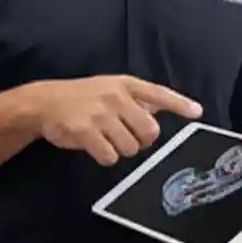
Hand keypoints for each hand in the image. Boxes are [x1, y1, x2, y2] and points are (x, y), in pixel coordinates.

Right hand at [28, 75, 202, 165]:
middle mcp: (115, 97)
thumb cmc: (82, 97)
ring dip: (121, 150)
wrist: (45, 102)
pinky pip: (110, 157)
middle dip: (142, 140)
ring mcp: (100, 114)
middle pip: (150, 131)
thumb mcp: (110, 88)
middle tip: (127, 136)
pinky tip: (95, 146)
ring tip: (106, 138)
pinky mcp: (86, 132)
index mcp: (125, 85)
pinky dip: (106, 157)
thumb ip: (136, 99)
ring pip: (131, 148)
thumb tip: (163, 109)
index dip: (179, 104)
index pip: (158, 93)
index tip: (197, 112)